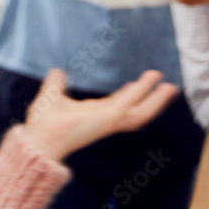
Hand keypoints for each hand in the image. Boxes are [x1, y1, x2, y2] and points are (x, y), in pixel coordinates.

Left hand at [21, 69, 177, 161]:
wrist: (39, 137)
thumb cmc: (43, 122)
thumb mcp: (52, 94)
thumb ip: (57, 83)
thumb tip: (58, 71)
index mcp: (94, 115)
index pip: (119, 105)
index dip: (131, 94)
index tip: (141, 83)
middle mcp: (105, 120)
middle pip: (136, 111)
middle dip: (153, 101)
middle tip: (168, 87)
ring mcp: (108, 121)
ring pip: (140, 113)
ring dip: (156, 101)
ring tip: (169, 87)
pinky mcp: (108, 120)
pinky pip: (132, 107)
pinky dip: (144, 95)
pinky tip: (154, 84)